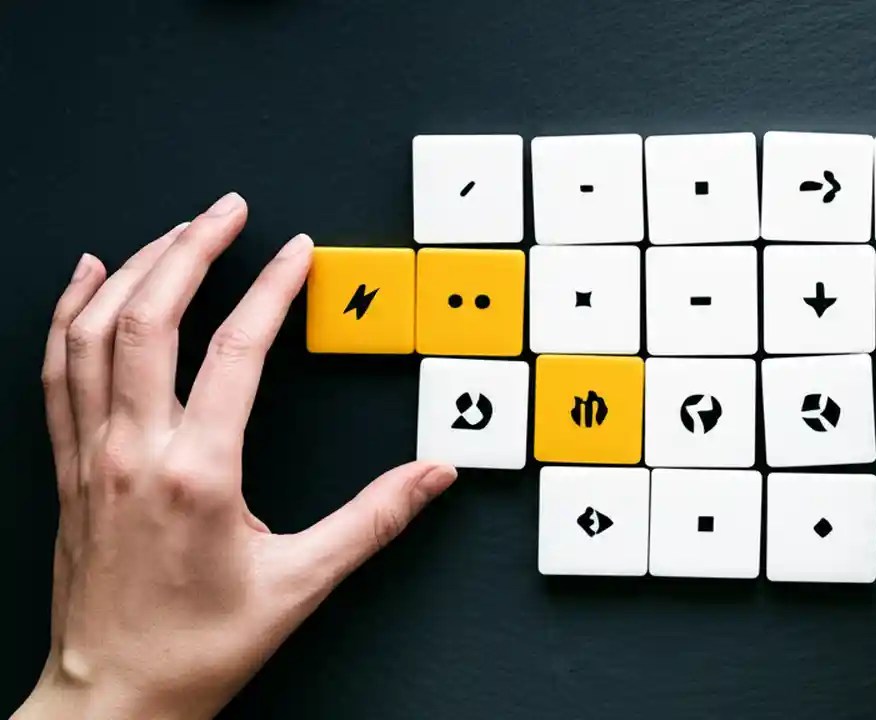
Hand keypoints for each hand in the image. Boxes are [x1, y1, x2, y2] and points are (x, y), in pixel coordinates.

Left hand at [17, 193, 456, 719]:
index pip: (234, 350)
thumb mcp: (303, 584)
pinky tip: (85, 278)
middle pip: (148, 317)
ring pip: (93, 331)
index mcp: (197, 473)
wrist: (112, 697)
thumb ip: (375, 519)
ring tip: (173, 230)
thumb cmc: (200, 647)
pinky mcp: (70, 465)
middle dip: (190, 248)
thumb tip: (435, 476)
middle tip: (228, 209)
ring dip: (132, 268)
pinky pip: (55, 367)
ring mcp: (91, 454)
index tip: (295, 252)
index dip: (271, 290)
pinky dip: (67, 312)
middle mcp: (134, 450)